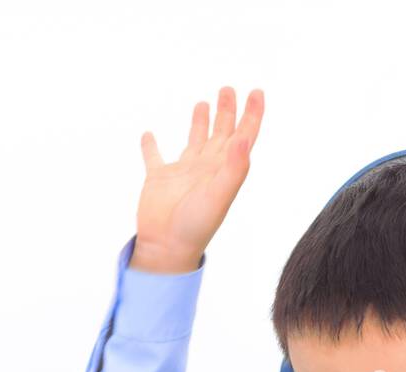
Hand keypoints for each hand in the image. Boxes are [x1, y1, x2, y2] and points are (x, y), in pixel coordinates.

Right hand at [131, 86, 264, 273]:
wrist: (167, 248)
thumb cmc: (196, 226)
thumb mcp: (220, 195)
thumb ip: (234, 167)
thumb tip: (244, 138)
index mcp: (223, 170)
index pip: (242, 136)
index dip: (252, 114)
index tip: (256, 92)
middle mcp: (205, 168)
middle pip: (220, 133)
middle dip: (227, 111)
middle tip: (228, 89)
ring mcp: (182, 173)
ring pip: (194, 140)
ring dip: (199, 122)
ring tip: (203, 102)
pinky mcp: (158, 179)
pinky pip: (154, 157)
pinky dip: (151, 146)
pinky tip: (149, 135)